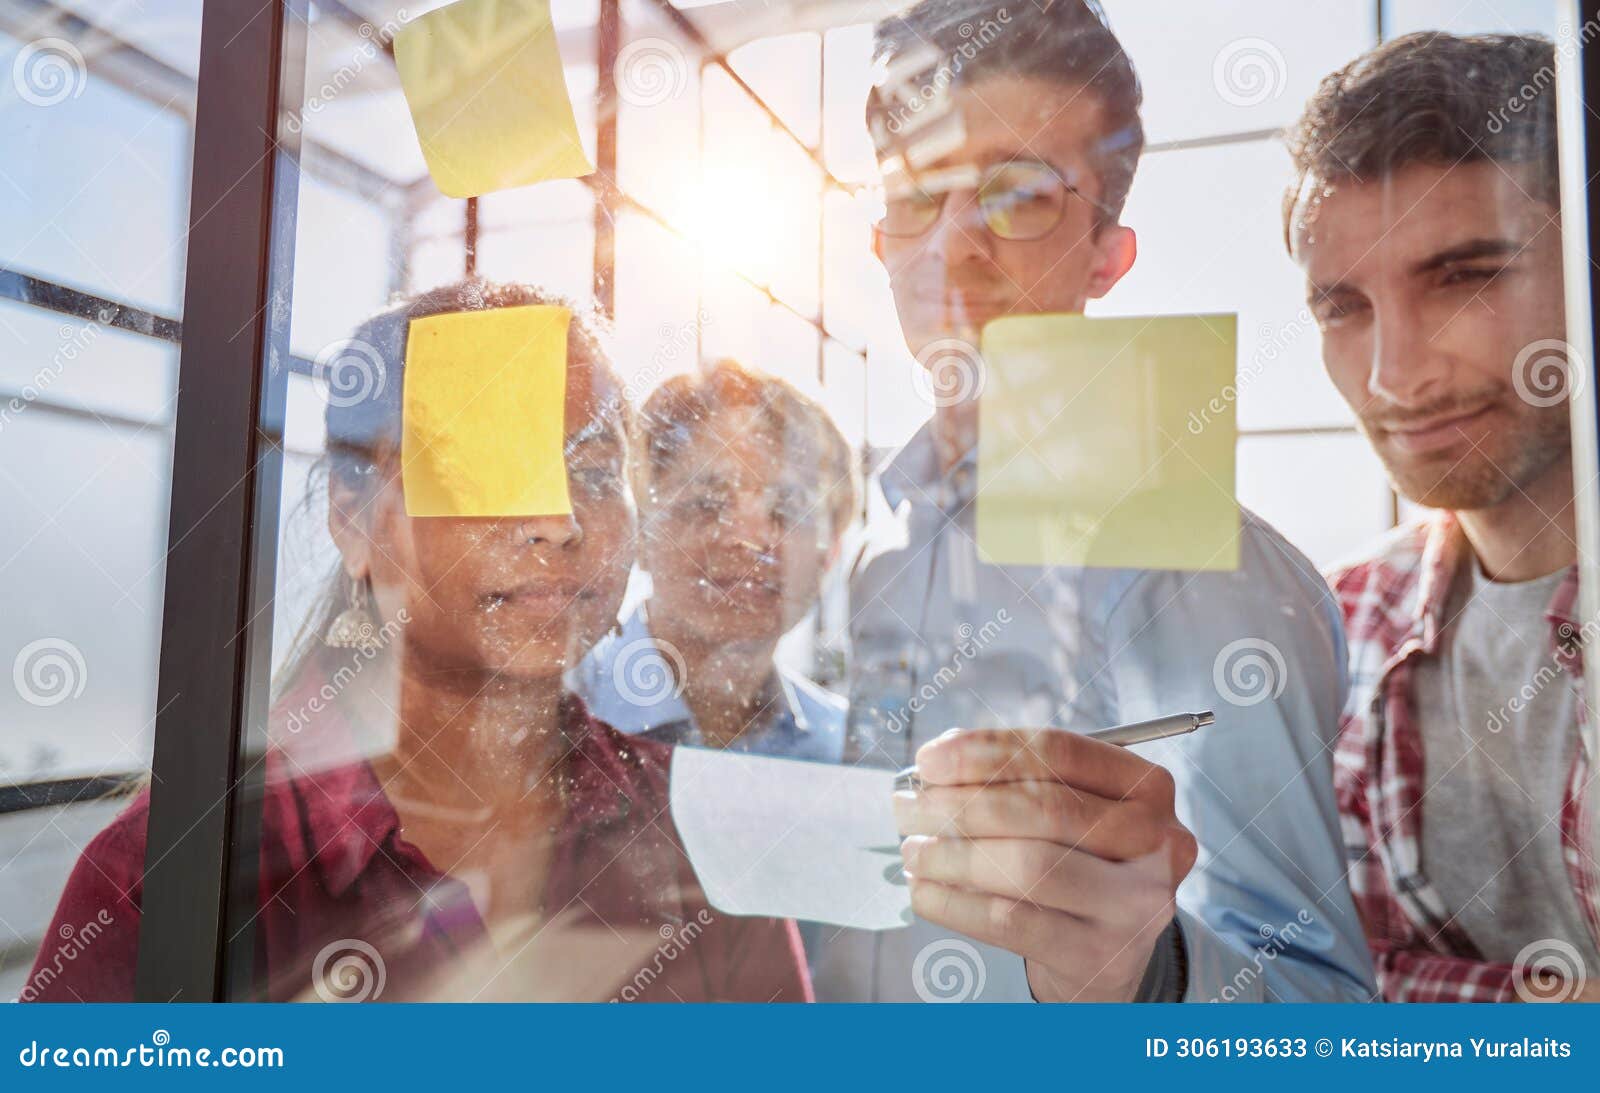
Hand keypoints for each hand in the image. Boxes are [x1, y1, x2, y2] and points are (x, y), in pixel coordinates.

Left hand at [894, 727, 1196, 1001]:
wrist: (1109, 952)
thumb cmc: (1077, 861)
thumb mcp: (1069, 811)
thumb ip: (1015, 776)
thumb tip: (940, 759)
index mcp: (1148, 787)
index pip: (1060, 751)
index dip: (985, 750)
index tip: (928, 760)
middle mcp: (1156, 843)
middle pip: (1043, 808)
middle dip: (960, 804)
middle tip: (908, 806)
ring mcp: (1135, 905)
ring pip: (1026, 866)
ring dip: (951, 853)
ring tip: (913, 849)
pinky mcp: (1098, 956)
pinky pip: (1009, 921)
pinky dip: (953, 902)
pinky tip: (924, 889)